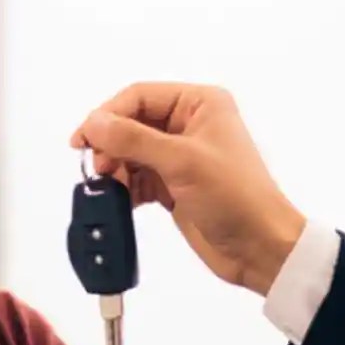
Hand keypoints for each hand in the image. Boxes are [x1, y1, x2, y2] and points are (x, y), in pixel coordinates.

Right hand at [70, 82, 306, 295]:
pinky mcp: (173, 184)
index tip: (85, 139)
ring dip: (114, 168)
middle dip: (109, 145)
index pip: (139, 96)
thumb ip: (134, 139)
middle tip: (96, 167)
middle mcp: (189, 124)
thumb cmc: (239, 199)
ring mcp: (179, 156)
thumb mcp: (182, 162)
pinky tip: (119, 199)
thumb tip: (95, 123)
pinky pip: (136, 178)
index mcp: (200, 104)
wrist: (259, 248)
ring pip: (129, 152)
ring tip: (108, 186)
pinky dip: (123, 188)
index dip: (108, 115)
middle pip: (130, 124)